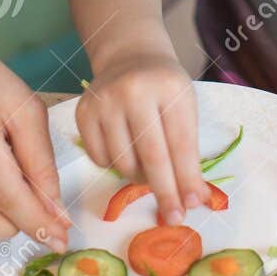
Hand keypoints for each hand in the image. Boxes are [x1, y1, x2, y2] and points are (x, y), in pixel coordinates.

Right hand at [76, 51, 206, 224]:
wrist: (129, 58)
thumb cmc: (164, 89)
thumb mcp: (184, 109)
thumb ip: (189, 154)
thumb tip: (193, 199)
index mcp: (169, 88)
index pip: (181, 143)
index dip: (187, 179)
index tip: (191, 206)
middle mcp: (134, 90)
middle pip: (152, 156)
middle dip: (165, 192)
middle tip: (174, 217)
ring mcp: (104, 101)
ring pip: (123, 162)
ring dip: (139, 178)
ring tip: (148, 170)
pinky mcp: (83, 112)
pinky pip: (100, 158)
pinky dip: (115, 166)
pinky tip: (125, 152)